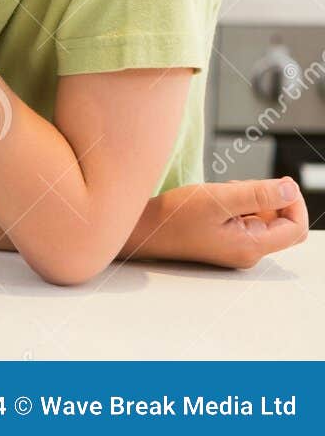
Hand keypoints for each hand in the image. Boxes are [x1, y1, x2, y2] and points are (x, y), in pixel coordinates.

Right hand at [130, 178, 308, 267]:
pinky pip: (246, 222)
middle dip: (273, 200)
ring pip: (264, 220)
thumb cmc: (173, 216)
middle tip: (244, 185)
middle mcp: (247, 252)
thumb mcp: (218, 199)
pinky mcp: (224, 241)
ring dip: (253, 201)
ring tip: (224, 192)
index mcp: (250, 246)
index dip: (293, 202)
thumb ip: (259, 194)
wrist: (141, 230)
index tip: (277, 183)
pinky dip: (239, 206)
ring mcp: (235, 248)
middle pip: (283, 225)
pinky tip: (217, 200)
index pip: (295, 228)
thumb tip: (291, 189)